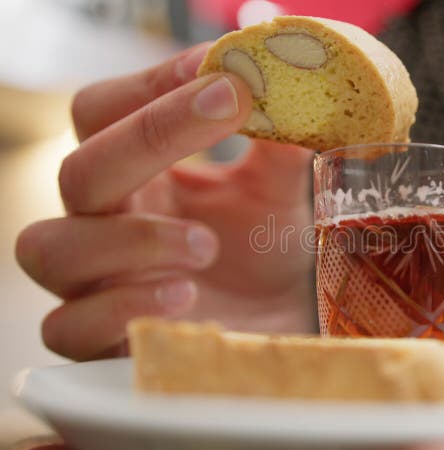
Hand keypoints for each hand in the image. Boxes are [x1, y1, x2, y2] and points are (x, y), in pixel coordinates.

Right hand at [15, 43, 315, 360]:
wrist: (287, 327)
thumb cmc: (272, 252)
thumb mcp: (280, 190)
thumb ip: (278, 142)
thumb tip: (286, 90)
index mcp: (140, 173)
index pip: (104, 111)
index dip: (152, 86)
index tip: (223, 70)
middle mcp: (106, 222)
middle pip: (77, 168)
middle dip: (151, 136)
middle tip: (229, 112)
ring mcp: (97, 284)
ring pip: (51, 247)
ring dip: (130, 238)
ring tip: (205, 247)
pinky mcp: (106, 344)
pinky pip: (69, 328)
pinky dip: (122, 309)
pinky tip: (184, 299)